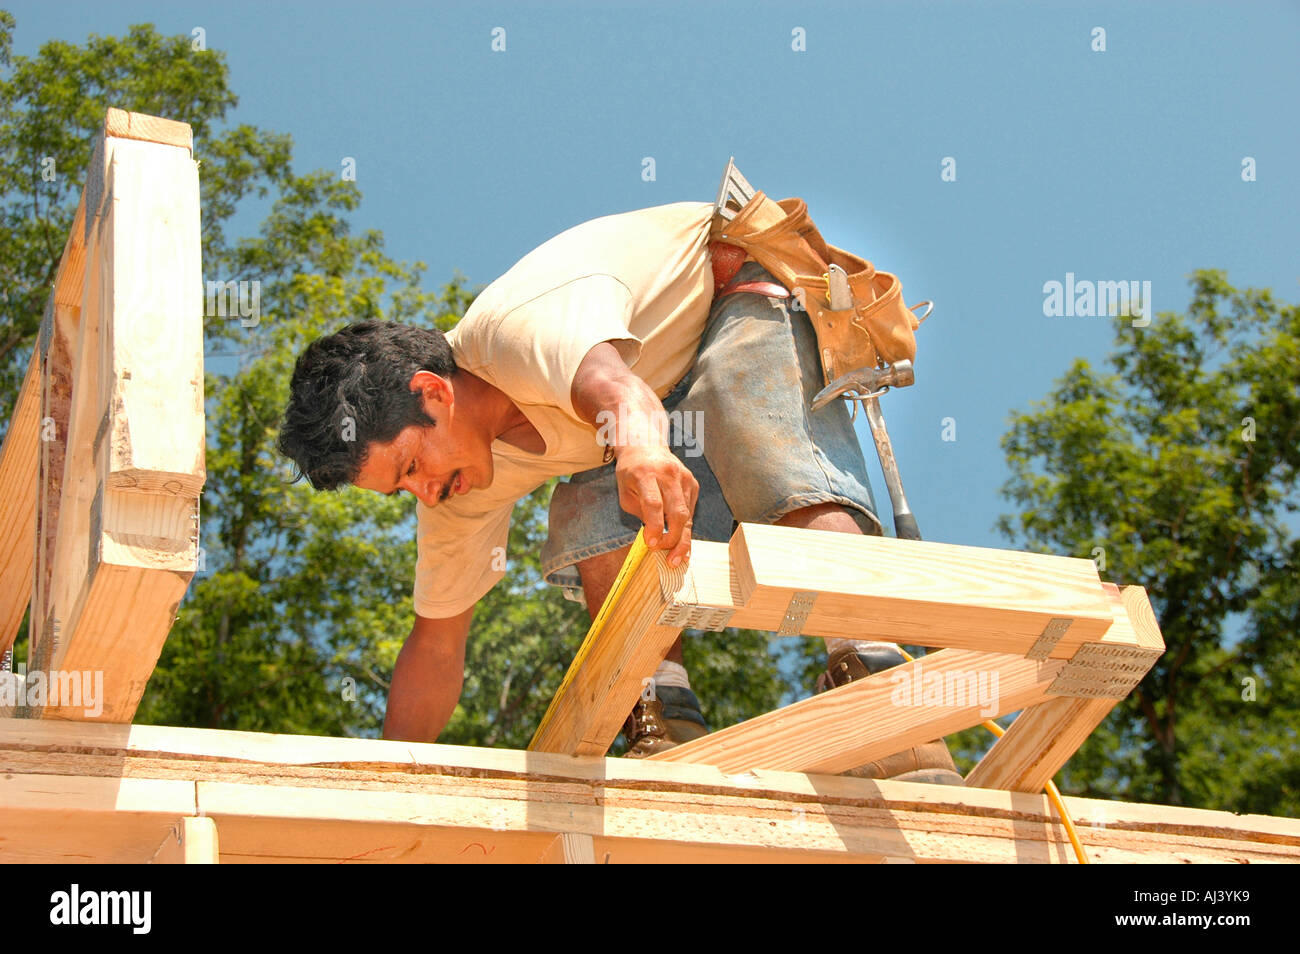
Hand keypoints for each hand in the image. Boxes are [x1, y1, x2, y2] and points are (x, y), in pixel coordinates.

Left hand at [614, 444, 698, 566]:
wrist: (646, 444)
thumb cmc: (631, 471)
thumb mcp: (624, 490)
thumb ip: (639, 512)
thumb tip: (655, 536)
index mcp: (646, 474)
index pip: (654, 504)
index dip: (654, 527)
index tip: (651, 544)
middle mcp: (669, 474)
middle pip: (677, 512)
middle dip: (672, 538)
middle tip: (665, 556)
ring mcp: (684, 478)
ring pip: (688, 514)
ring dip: (682, 539)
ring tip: (676, 558)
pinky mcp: (693, 483)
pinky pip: (691, 511)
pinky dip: (686, 529)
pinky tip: (682, 544)